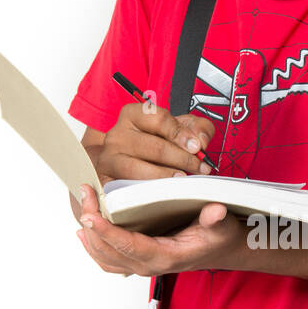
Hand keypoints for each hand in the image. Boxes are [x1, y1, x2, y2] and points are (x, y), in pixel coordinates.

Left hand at [76, 184, 247, 276]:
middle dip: (92, 223)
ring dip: (90, 235)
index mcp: (166, 257)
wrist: (222, 251)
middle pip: (109, 251)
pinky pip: (108, 261)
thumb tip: (216, 210)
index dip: (107, 231)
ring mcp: (142, 266)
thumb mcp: (222, 225)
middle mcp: (149, 266)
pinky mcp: (137, 262)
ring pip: (104, 257)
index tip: (89, 215)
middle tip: (85, 194)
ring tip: (83, 205)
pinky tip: (85, 230)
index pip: (129, 246)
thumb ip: (215, 218)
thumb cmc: (219, 237)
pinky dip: (93, 247)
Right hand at [93, 103, 216, 183]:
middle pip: (154, 147)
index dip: (181, 134)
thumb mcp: (179, 129)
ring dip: (165, 177)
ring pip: (138, 170)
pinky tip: (163, 193)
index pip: (159, 119)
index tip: (197, 147)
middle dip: (182, 159)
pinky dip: (148, 193)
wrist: (124, 162)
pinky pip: (127, 189)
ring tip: (182, 180)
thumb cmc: (154, 143)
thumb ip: (197, 129)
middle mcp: (117, 135)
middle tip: (199, 169)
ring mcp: (109, 159)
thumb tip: (201, 141)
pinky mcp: (106, 181)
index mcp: (133, 115)